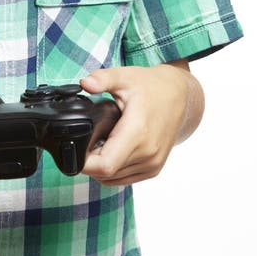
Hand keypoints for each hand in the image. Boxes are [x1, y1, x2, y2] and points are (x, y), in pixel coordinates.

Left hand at [80, 61, 201, 185]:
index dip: (84, 161)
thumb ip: (103, 79)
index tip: (76, 145)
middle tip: (86, 140)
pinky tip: (111, 149)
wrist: (179, 96)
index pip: (104, 165)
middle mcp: (148, 153)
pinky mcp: (154, 168)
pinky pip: (126, 178)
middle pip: (106, 174)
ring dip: (101, 167)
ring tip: (100, 142)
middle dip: (89, 162)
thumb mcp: (125, 76)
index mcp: (138, 133)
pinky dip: (114, 169)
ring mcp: (152, 163)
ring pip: (115, 179)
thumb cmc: (152, 86)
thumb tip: (85, 83)